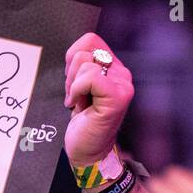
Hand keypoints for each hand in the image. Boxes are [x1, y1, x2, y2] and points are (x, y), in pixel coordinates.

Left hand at [63, 33, 134, 167]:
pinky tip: (78, 106)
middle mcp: (122, 73)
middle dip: (70, 75)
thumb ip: (81, 67)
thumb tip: (75, 53)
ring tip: (80, 103)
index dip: (73, 60)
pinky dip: (77, 91)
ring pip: (84, 63)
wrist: (89, 152)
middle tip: (77, 97)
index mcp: (114, 68)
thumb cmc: (83, 123)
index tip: (74, 84)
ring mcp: (122, 85)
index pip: (89, 40)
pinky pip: (89, 77)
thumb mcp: (79, 87)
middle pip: (84, 49)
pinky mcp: (117, 97)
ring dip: (73, 86)